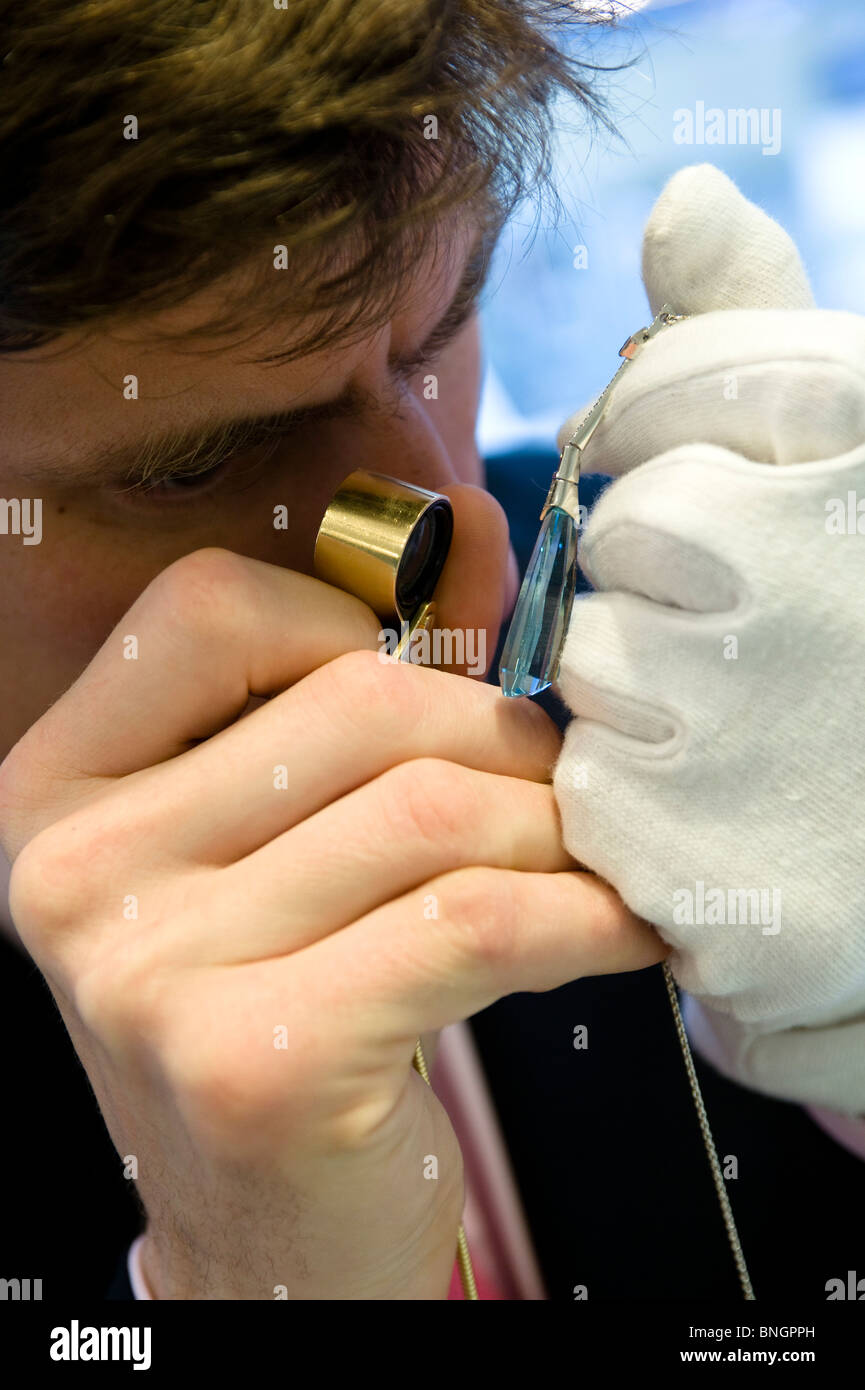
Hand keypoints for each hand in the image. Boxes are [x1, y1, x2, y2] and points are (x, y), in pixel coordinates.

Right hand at [0, 518, 664, 1298]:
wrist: (262, 1234)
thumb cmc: (275, 1011)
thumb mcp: (269, 847)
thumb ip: (354, 689)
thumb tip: (474, 525)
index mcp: (56, 788)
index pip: (212, 607)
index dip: (355, 629)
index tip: (437, 698)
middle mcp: (75, 873)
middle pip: (358, 705)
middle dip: (503, 740)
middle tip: (559, 792)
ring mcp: (154, 973)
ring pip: (435, 811)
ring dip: (554, 833)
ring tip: (588, 864)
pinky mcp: (261, 1062)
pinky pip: (477, 923)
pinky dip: (582, 915)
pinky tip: (614, 930)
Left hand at [552, 163, 864, 1115]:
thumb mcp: (851, 462)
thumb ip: (767, 326)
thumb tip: (682, 197)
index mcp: (859, 449)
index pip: (668, 392)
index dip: (673, 450)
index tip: (740, 501)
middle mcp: (813, 571)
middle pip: (622, 532)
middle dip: (670, 585)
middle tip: (774, 646)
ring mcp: (756, 719)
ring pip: (593, 663)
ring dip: (653, 701)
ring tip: (761, 737)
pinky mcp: (703, 861)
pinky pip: (591, 788)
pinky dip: (645, 808)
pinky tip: (736, 821)